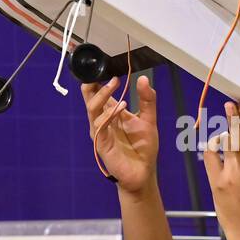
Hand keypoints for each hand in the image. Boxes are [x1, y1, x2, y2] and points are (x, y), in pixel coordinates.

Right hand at [82, 75, 158, 193]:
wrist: (142, 173)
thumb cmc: (143, 148)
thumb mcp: (148, 119)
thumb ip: (147, 100)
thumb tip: (143, 78)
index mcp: (111, 113)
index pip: (99, 93)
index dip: (98, 80)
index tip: (104, 67)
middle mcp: (103, 121)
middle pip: (90, 98)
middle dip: (96, 85)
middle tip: (110, 75)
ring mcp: (100, 132)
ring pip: (93, 108)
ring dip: (103, 95)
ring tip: (115, 84)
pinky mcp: (101, 143)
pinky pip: (99, 125)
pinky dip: (108, 115)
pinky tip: (120, 108)